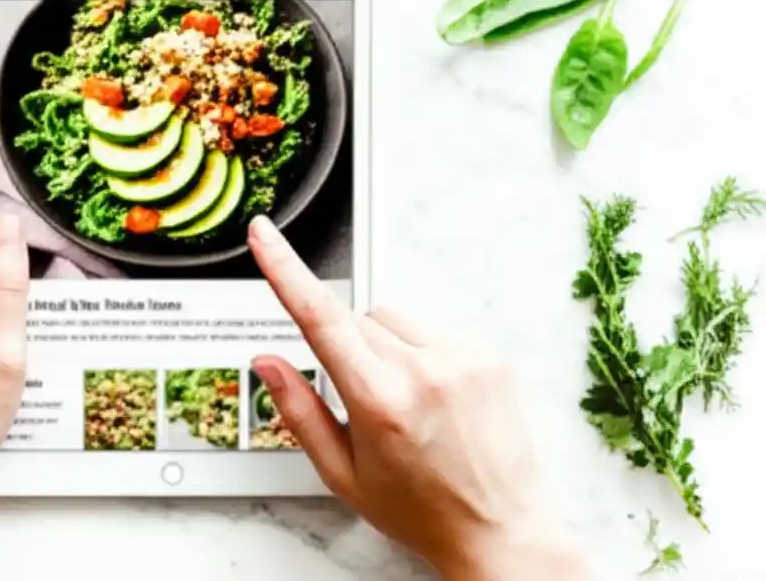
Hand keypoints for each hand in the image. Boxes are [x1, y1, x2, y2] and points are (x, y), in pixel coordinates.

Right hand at [246, 217, 587, 580]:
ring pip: (393, 321)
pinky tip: (436, 401)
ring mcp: (463, 359)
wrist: (501, 530)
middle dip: (348, 350)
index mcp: (380, 402)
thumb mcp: (342, 474)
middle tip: (366, 404)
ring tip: (406, 404)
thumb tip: (267, 362)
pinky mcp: (489, 356)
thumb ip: (298, 411)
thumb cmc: (421, 511)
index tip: (265, 235)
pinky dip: (423, 355)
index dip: (285, 270)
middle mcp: (424, 372)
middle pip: (357, 321)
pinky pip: (433, 332)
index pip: (320, 318)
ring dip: (386, 348)